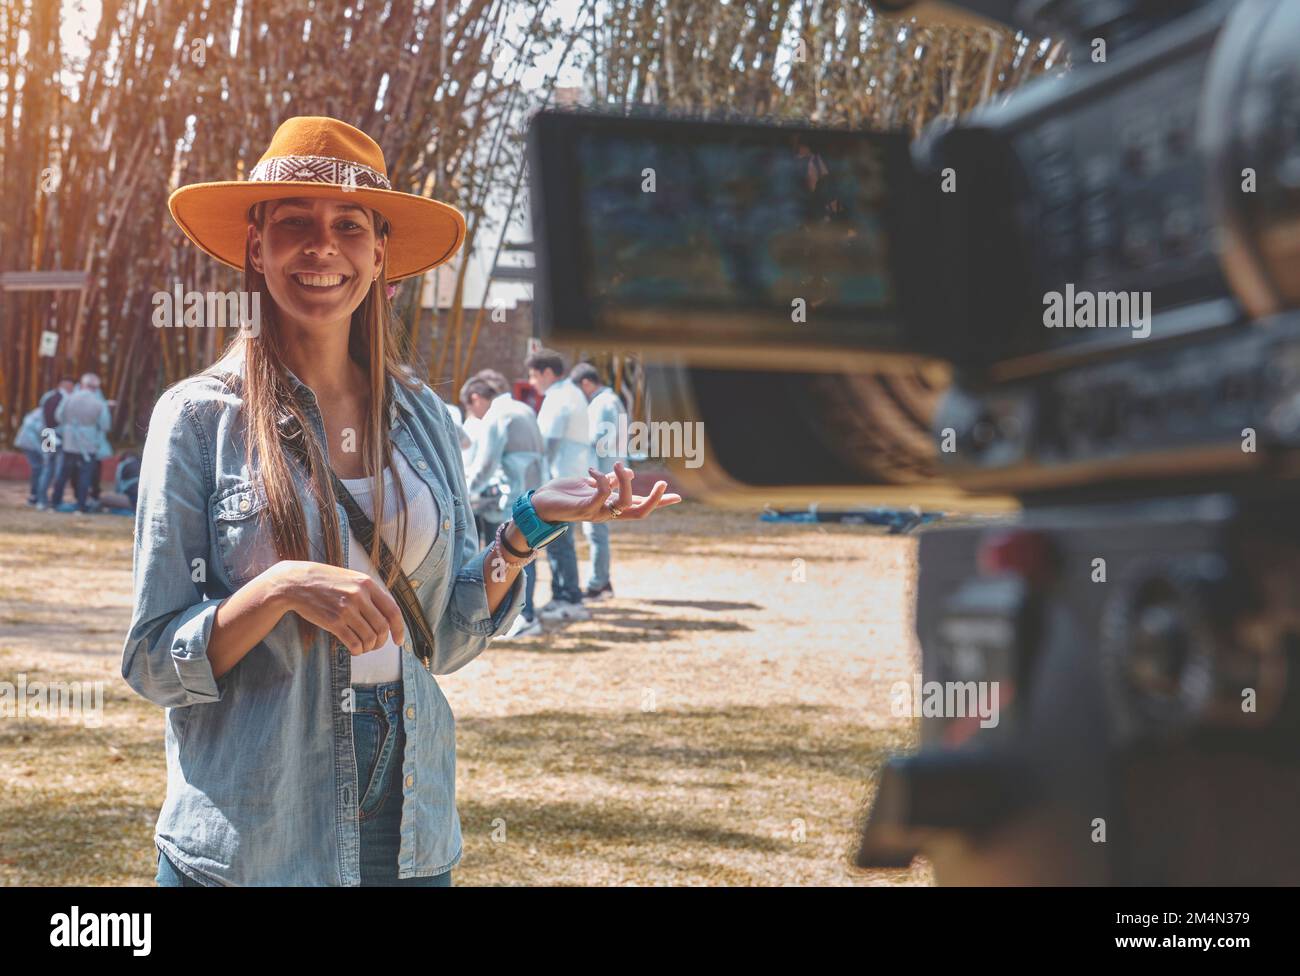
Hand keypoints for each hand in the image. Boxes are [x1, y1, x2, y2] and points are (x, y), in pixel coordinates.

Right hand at [266, 560, 405, 654]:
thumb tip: (388, 616)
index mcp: (367, 584)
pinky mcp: (333, 621)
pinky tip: (354, 649)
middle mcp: (359, 596)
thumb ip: (370, 593)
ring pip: (369, 638)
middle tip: (376, 646)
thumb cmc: (326, 581)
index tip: (399, 641)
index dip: (399, 629)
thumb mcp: (352, 579)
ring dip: (369, 647)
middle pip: (382, 627)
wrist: (296, 582)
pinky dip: (357, 650)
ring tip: (363, 647)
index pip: (393, 611)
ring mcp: (346, 609)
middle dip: (382, 642)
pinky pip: (354, 643)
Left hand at [529, 460, 681, 523]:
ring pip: (624, 502)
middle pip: (640, 512)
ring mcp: (596, 513)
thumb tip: (627, 472)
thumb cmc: (563, 495)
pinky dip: (602, 479)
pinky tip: (592, 470)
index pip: (640, 506)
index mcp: (611, 507)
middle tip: (661, 482)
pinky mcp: (583, 509)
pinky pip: (601, 494)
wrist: (539, 504)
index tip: (678, 496)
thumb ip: (608, 481)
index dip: (659, 502)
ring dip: (625, 480)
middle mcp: (607, 513)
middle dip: (654, 499)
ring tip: (617, 464)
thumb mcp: (590, 484)